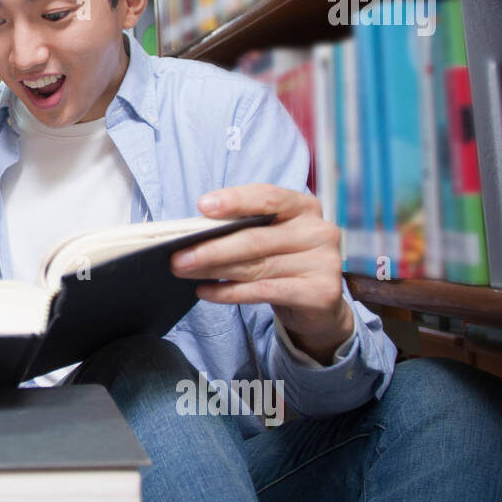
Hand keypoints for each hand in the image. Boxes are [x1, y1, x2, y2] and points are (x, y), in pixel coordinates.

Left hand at [169, 184, 353, 362]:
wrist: (319, 304)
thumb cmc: (285, 261)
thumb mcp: (271, 237)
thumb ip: (244, 229)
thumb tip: (195, 233)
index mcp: (305, 207)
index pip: (268, 197)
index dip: (235, 201)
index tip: (203, 206)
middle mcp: (319, 231)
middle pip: (255, 238)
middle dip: (211, 248)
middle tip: (177, 256)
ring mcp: (324, 262)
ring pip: (255, 266)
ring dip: (213, 270)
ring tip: (183, 271)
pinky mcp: (320, 293)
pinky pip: (264, 291)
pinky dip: (229, 292)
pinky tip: (206, 291)